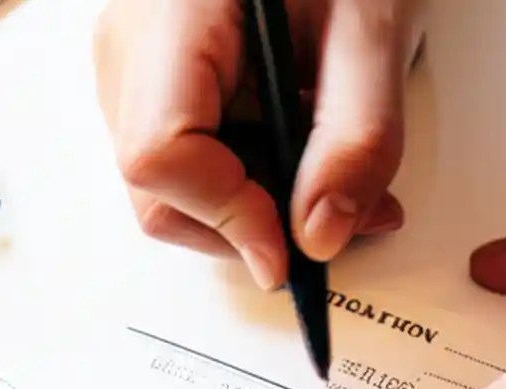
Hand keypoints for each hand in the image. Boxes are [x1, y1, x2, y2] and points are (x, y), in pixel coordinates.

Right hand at [93, 0, 423, 288]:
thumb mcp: (372, 31)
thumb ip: (358, 138)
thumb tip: (319, 235)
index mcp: (172, 15)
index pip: (160, 153)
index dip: (226, 216)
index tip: (291, 249)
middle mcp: (132, 44)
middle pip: (157, 186)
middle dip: (247, 226)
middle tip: (336, 222)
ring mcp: (134, 66)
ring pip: (169, 188)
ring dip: (254, 211)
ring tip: (333, 189)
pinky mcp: (155, 84)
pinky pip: (185, 163)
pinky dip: (247, 184)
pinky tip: (302, 164)